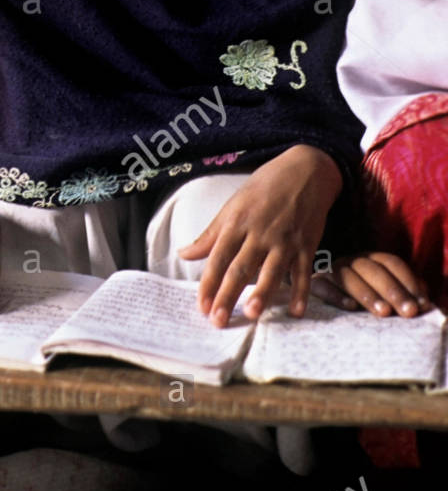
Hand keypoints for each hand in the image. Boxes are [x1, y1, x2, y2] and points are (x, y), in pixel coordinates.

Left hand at [177, 145, 342, 326]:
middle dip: (228, 295)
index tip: (201, 306)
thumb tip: (184, 254)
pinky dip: (301, 291)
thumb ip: (210, 234)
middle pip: (241, 268)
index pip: (218, 257)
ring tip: (251, 314)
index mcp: (237, 222)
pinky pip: (303, 271)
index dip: (208, 283)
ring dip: (262, 293)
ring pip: (271, 271)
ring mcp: (284, 240)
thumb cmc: (265, 187)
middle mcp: (259, 233)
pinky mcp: (306, 244)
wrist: (305, 170)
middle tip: (218, 320)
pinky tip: (296, 311)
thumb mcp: (233, 205)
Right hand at [311, 251, 430, 317]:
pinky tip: (351, 308)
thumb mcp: (385, 294)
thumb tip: (424, 303)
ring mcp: (332, 270)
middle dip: (393, 291)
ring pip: (349, 277)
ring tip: (384, 313)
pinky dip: (337, 296)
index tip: (421, 305)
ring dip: (367, 294)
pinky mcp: (316, 283)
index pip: (392, 263)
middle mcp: (352, 260)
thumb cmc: (362, 299)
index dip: (408, 282)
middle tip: (408, 312)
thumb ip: (404, 294)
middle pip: (373, 270)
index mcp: (372, 259)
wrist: (325, 296)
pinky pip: (324, 287)